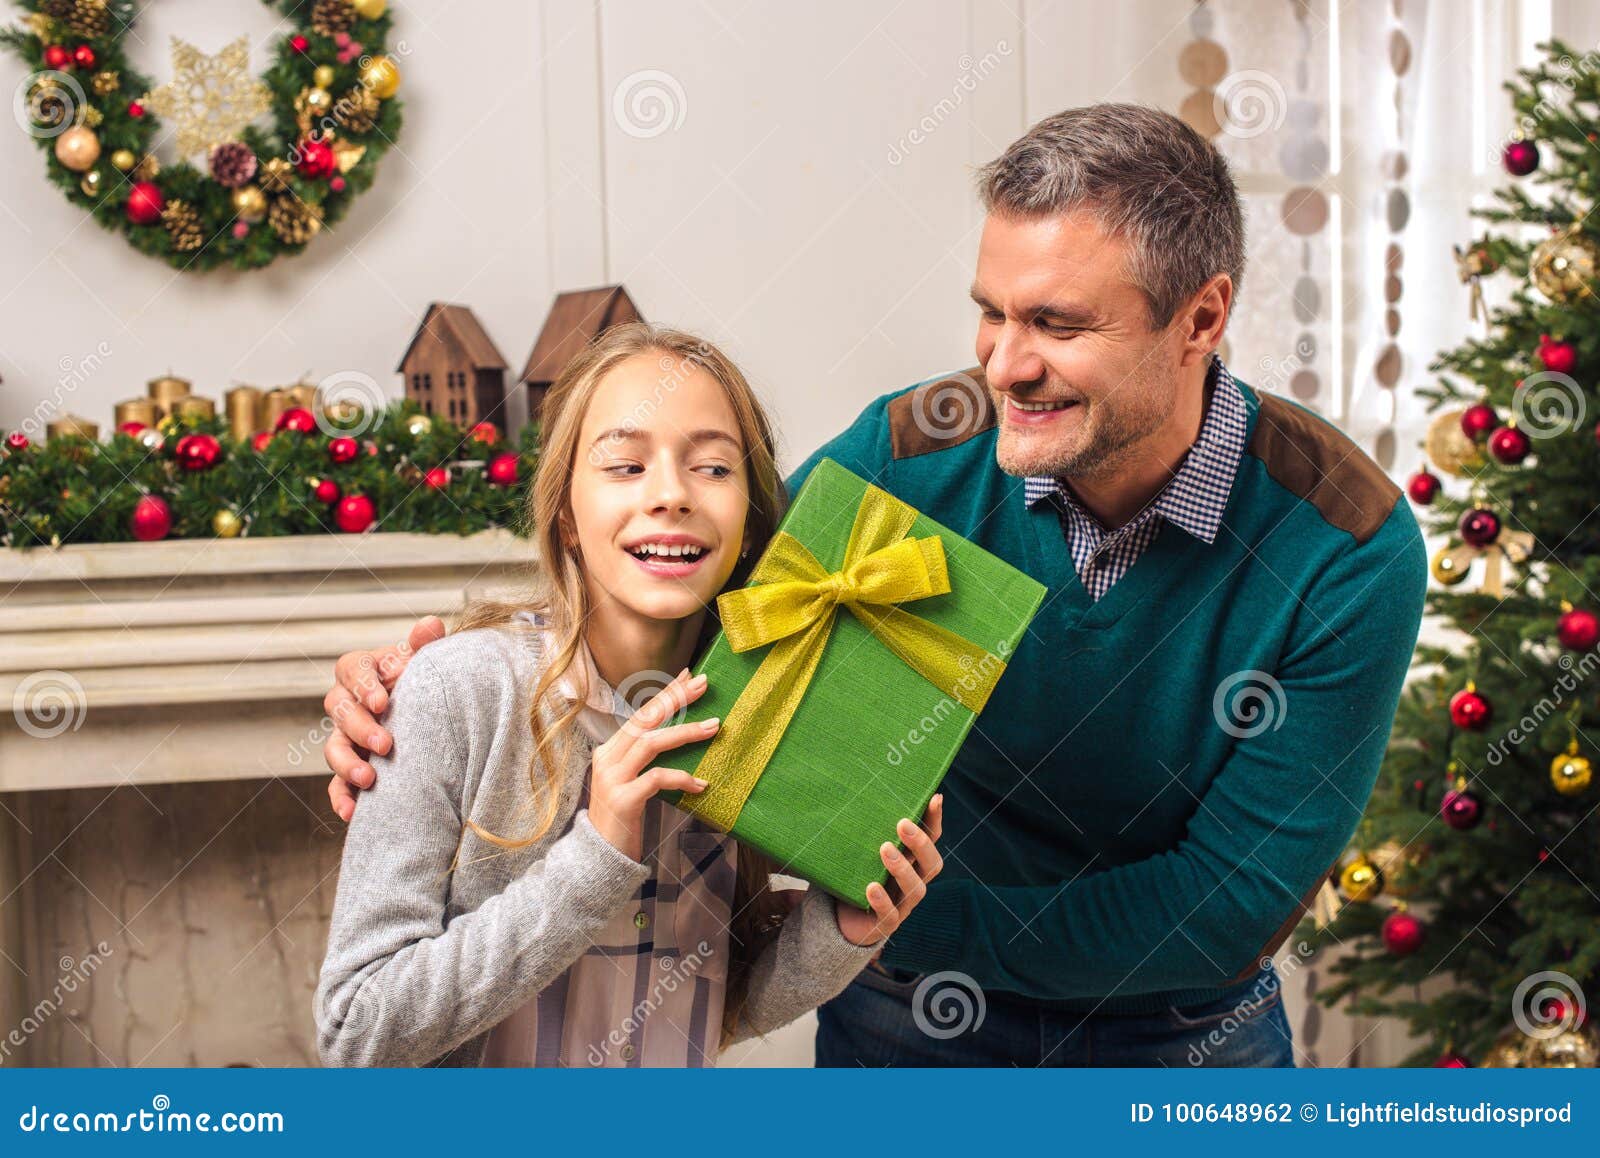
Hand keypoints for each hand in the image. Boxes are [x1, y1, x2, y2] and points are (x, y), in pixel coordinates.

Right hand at [323, 615, 446, 821]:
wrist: (434, 716)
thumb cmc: (426, 682)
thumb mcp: (427, 662)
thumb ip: (425, 645)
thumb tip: (431, 624)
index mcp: (365, 670)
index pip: (351, 668)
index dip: (362, 684)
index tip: (383, 700)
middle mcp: (349, 702)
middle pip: (339, 710)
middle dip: (361, 728)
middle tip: (386, 744)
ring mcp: (347, 736)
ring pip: (333, 748)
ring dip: (347, 765)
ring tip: (369, 779)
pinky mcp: (351, 767)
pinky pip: (337, 785)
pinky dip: (341, 798)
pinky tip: (352, 814)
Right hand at [588, 669, 719, 861]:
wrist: (597, 856)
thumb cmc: (622, 817)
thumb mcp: (630, 781)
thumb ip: (645, 760)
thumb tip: (680, 735)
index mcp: (609, 750)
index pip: (640, 713)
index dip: (664, 693)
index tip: (687, 676)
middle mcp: (607, 757)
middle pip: (644, 719)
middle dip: (675, 698)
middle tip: (703, 684)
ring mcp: (613, 778)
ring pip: (651, 743)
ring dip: (685, 732)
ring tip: (714, 727)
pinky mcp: (623, 799)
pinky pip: (657, 779)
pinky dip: (682, 778)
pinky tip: (700, 784)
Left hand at [834, 794, 944, 945]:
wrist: (841, 920)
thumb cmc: (854, 876)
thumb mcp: (861, 850)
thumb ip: (865, 829)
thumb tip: (852, 789)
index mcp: (912, 861)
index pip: (931, 839)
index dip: (934, 820)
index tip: (934, 798)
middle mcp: (913, 882)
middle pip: (932, 864)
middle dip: (920, 844)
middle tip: (902, 824)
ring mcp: (902, 905)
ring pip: (915, 889)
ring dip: (902, 868)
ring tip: (884, 849)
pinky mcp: (885, 924)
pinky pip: (890, 914)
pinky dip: (882, 901)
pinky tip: (871, 887)